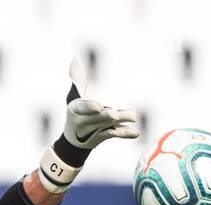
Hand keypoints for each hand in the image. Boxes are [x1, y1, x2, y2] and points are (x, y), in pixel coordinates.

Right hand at [37, 57, 138, 193]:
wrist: (75, 141)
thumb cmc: (77, 113)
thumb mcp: (74, 96)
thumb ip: (78, 79)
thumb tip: (76, 57)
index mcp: (74, 110)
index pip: (81, 108)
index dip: (89, 107)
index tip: (98, 107)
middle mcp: (83, 122)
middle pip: (97, 117)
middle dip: (105, 116)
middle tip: (114, 114)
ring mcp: (93, 131)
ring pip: (108, 125)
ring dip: (121, 120)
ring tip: (133, 116)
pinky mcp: (103, 137)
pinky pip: (114, 134)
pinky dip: (125, 133)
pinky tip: (136, 132)